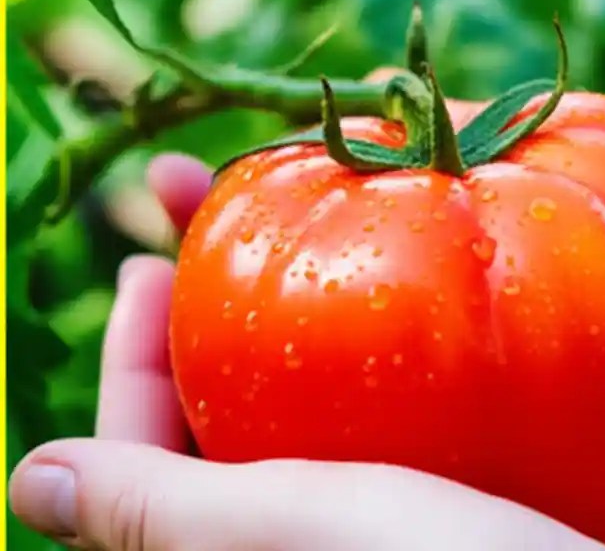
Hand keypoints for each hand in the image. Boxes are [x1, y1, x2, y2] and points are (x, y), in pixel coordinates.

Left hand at [8, 154, 604, 550]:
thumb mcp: (286, 530)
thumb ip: (152, 508)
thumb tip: (31, 480)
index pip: (132, 458)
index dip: (126, 354)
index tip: (146, 255)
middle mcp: (283, 541)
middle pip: (212, 418)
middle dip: (202, 316)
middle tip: (215, 230)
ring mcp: (355, 527)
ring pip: (293, 411)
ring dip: (284, 324)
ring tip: (300, 240)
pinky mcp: (420, 510)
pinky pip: (367, 423)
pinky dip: (361, 357)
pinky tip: (395, 304)